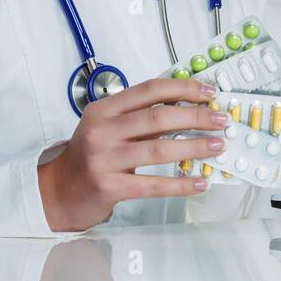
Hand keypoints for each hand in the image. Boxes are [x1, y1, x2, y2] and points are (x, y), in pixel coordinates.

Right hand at [37, 78, 228, 231]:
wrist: (59, 191)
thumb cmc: (91, 156)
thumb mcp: (109, 127)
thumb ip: (141, 117)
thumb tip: (189, 107)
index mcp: (105, 109)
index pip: (150, 89)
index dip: (183, 88)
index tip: (210, 91)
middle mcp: (102, 130)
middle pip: (157, 117)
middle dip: (195, 116)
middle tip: (221, 119)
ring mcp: (103, 159)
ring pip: (158, 149)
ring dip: (194, 146)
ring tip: (217, 146)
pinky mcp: (108, 186)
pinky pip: (152, 185)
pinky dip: (180, 184)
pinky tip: (199, 182)